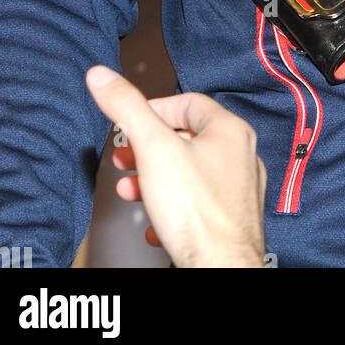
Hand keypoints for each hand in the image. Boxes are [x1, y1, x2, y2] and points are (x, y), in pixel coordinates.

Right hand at [85, 66, 266, 268]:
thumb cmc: (198, 213)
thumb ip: (127, 108)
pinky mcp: (231, 222)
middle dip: (148, 149)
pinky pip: (197, 207)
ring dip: (155, 180)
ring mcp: (239, 191)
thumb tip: (103, 76)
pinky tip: (155, 223)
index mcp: (230, 131)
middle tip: (125, 157)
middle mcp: (241, 157)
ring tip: (132, 190)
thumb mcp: (153, 148)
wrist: (219, 268)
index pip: (189, 103)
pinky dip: (171, 209)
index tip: (132, 121)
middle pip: (187, 140)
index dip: (155, 109)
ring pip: (190, 175)